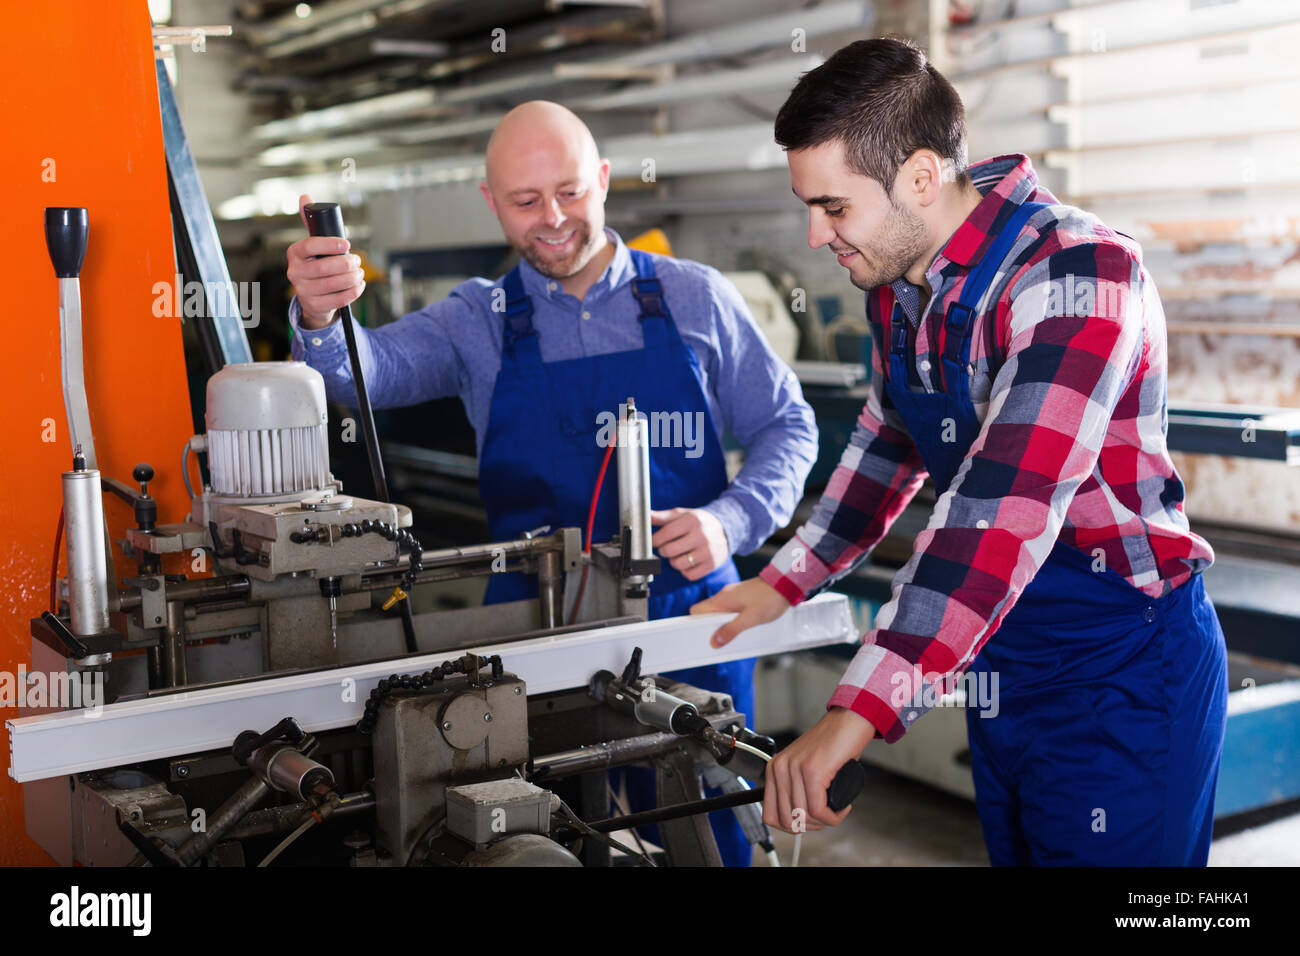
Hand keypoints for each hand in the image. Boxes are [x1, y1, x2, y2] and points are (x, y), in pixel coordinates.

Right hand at [285, 193, 363, 327]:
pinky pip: (338, 299)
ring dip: (352, 278)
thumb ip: (311, 223)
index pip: (309, 245)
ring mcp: (303, 291)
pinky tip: (359, 285)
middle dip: (346, 264)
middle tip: (357, 260)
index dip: (329, 244)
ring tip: (360, 272)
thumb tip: (305, 196)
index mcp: (294, 254)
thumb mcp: (313, 245)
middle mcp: (294, 272)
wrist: (314, 297)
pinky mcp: (314, 305)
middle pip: (323, 267)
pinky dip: (353, 291)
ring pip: (333, 284)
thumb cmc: (317, 265)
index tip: (347, 244)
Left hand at [650, 507, 728, 581]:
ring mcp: (708, 552)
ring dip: (674, 561)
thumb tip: (645, 515)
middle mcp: (702, 536)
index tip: (656, 540)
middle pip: (669, 551)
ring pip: (678, 564)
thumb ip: (663, 517)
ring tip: (678, 554)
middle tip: (668, 547)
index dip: (656, 540)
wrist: (726, 530)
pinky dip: (685, 571)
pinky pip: (690, 575)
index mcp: (692, 520)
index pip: (665, 534)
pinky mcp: (711, 565)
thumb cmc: (699, 522)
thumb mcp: (682, 514)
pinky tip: (688, 561)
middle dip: (664, 550)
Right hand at [689, 576, 790, 647]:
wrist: (785, 583)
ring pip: (719, 613)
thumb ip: (732, 630)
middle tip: (719, 641)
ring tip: (733, 636)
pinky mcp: (741, 597)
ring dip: (723, 625)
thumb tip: (715, 641)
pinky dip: (731, 620)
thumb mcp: (751, 619)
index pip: (696, 611)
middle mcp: (724, 596)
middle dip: (710, 628)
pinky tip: (742, 627)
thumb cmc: (770, 598)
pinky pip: (730, 610)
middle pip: (707, 614)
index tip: (699, 636)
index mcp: (722, 600)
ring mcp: (733, 596)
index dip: (695, 624)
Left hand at [762, 707, 875, 833]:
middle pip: (788, 820)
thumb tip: (796, 818)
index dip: (791, 826)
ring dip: (824, 821)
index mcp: (774, 769)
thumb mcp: (803, 766)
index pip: (770, 815)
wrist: (848, 722)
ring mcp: (795, 769)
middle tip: (826, 816)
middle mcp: (780, 768)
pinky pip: (818, 810)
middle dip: (810, 826)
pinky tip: (843, 808)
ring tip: (836, 810)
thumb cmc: (831, 744)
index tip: (808, 822)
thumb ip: (794, 787)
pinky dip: (833, 817)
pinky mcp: (813, 771)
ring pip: (804, 817)